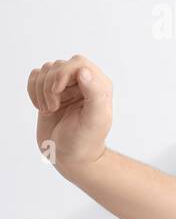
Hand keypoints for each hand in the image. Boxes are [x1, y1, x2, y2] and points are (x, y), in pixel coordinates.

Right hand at [28, 55, 113, 171]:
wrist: (69, 156)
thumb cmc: (85, 141)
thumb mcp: (95, 120)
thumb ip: (94, 94)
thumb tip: (84, 71)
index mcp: (99, 85)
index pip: (77, 62)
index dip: (63, 74)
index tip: (57, 93)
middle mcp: (84, 83)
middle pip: (59, 65)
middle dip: (50, 86)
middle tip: (53, 108)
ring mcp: (66, 87)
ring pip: (45, 71)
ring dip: (41, 92)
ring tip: (50, 110)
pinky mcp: (50, 92)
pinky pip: (35, 77)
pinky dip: (33, 91)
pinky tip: (42, 107)